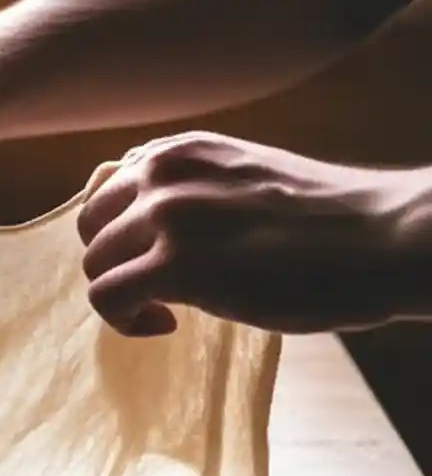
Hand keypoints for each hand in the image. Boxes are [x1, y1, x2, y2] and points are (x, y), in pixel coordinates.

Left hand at [77, 131, 409, 335]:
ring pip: (95, 266)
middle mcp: (163, 173)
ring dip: (123, 297)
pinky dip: (125, 321)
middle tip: (157, 291)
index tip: (156, 257)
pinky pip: (107, 299)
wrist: (383, 238)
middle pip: (92, 228)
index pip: (107, 188)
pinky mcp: (175, 266)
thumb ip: (189, 186)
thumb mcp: (243, 177)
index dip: (122, 232)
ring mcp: (166, 217)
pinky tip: (165, 326)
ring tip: (167, 311)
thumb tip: (142, 218)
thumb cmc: (326, 220)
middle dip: (116, 265)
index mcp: (180, 149)